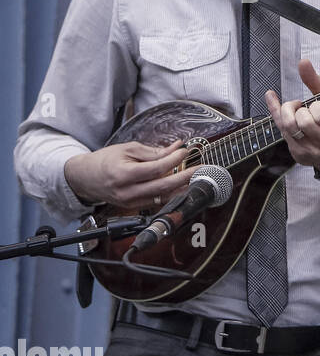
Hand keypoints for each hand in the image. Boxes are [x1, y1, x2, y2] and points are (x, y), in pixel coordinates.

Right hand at [64, 139, 195, 210]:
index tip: (185, 151)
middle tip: (199, 168)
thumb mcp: (127, 149)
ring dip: (181, 188)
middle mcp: (127, 191)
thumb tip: (175, 148)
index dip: (174, 160)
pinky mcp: (133, 207)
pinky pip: (156, 202)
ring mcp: (130, 202)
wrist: (84, 178)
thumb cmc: (104, 161)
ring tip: (195, 177)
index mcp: (124, 174)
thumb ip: (152, 152)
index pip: (157, 168)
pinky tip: (181, 187)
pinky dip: (170, 194)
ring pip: (162, 197)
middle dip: (185, 177)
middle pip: (163, 186)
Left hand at [266, 58, 319, 169]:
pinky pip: (281, 131)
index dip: (316, 107)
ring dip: (287, 112)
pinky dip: (276, 113)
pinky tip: (274, 101)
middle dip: (299, 110)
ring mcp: (312, 152)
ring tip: (294, 109)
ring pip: (289, 127)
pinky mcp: (299, 155)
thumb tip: (303, 62)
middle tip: (304, 108)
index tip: (318, 107)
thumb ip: (316, 81)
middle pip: (303, 122)